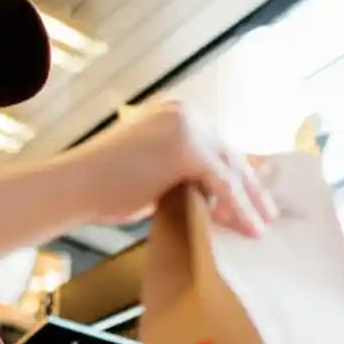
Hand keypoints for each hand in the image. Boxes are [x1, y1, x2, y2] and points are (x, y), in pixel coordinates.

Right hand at [70, 101, 277, 235]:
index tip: (251, 197)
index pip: (216, 145)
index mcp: (175, 114)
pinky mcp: (190, 149)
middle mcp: (186, 114)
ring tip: (262, 226)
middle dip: (250, 187)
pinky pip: (225, 185)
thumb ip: (180, 175)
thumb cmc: (102, 186)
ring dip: (250, 201)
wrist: (76, 185)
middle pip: (230, 154)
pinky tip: (250, 229)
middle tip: (267, 213)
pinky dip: (241, 209)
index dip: (235, 173)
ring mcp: (189, 127)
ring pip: (232, 170)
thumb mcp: (151, 173)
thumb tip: (207, 196)